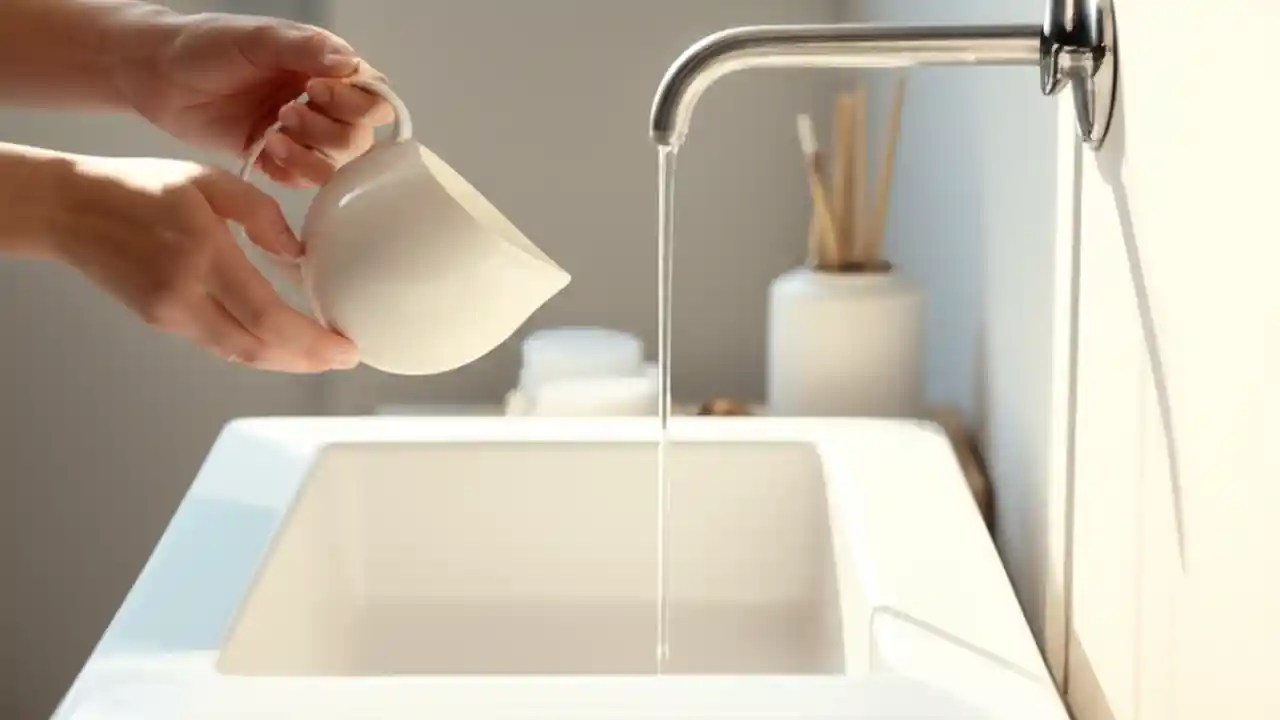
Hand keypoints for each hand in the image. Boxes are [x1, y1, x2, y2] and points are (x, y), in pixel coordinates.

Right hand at [53, 154, 358, 371]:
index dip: (312, 343)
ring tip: (323, 352)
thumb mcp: (206, 179)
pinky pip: (222, 345)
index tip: (347, 347)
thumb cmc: (139, 188)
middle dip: (308, 361)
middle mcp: (185, 296)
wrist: (69, 210)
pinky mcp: (164, 322)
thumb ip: (260, 212)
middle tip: (345, 357)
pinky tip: (284, 340)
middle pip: (258, 350)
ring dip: (287, 360)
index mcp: (202, 256)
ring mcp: (172, 316)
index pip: (266, 317)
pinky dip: (259, 348)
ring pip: (241, 355)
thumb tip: (298, 253)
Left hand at [118, 12, 392, 186]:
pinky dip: (291, 172)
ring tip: (274, 136)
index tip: (315, 90)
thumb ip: (306, 48)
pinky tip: (264, 152)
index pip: (372, 96)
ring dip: (311, 156)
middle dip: (328, 132)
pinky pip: (303, 180)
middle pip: (358, 137)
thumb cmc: (202, 44)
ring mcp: (298, 134)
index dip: (355, 103)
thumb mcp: (256, 38)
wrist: (151, 72)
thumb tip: (351, 65)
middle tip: (287, 113)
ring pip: (335, 164)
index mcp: (324, 68)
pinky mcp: (274, 159)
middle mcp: (319, 103)